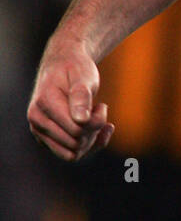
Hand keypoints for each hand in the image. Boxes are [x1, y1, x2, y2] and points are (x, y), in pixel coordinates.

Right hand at [28, 43, 113, 161]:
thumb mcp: (83, 75)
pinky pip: (70, 154)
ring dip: (91, 140)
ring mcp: (39, 131)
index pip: (77, 129)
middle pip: (76, 143)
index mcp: (44, 103)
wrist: (62, 66)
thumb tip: (80, 120)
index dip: (96, 121)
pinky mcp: (46, 138)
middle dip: (94, 130)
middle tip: (99, 110)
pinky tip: (98, 131)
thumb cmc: (75, 68)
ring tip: (96, 118)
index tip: (102, 106)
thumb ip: (81, 95)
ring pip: (73, 154)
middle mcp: (37, 120)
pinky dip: (87, 147)